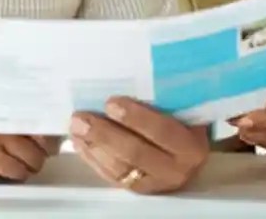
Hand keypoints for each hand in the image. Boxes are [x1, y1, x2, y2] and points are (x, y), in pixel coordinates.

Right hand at [0, 88, 56, 182]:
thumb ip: (1, 93)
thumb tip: (30, 90)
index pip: (36, 103)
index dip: (50, 113)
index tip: (57, 117)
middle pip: (41, 130)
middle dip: (46, 140)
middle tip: (45, 141)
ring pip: (35, 154)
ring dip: (36, 159)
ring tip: (31, 156)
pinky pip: (19, 170)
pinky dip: (22, 171)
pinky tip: (17, 167)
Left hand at [69, 97, 208, 193]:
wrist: (188, 154)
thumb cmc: (185, 122)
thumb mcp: (185, 111)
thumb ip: (167, 101)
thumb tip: (132, 76)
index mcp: (191, 147)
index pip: (162, 132)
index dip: (136, 118)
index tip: (110, 103)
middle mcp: (176, 170)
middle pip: (135, 153)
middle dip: (105, 134)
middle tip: (81, 118)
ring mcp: (155, 184)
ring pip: (120, 168)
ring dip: (93, 146)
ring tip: (75, 128)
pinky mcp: (138, 190)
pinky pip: (112, 177)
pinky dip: (93, 159)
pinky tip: (79, 143)